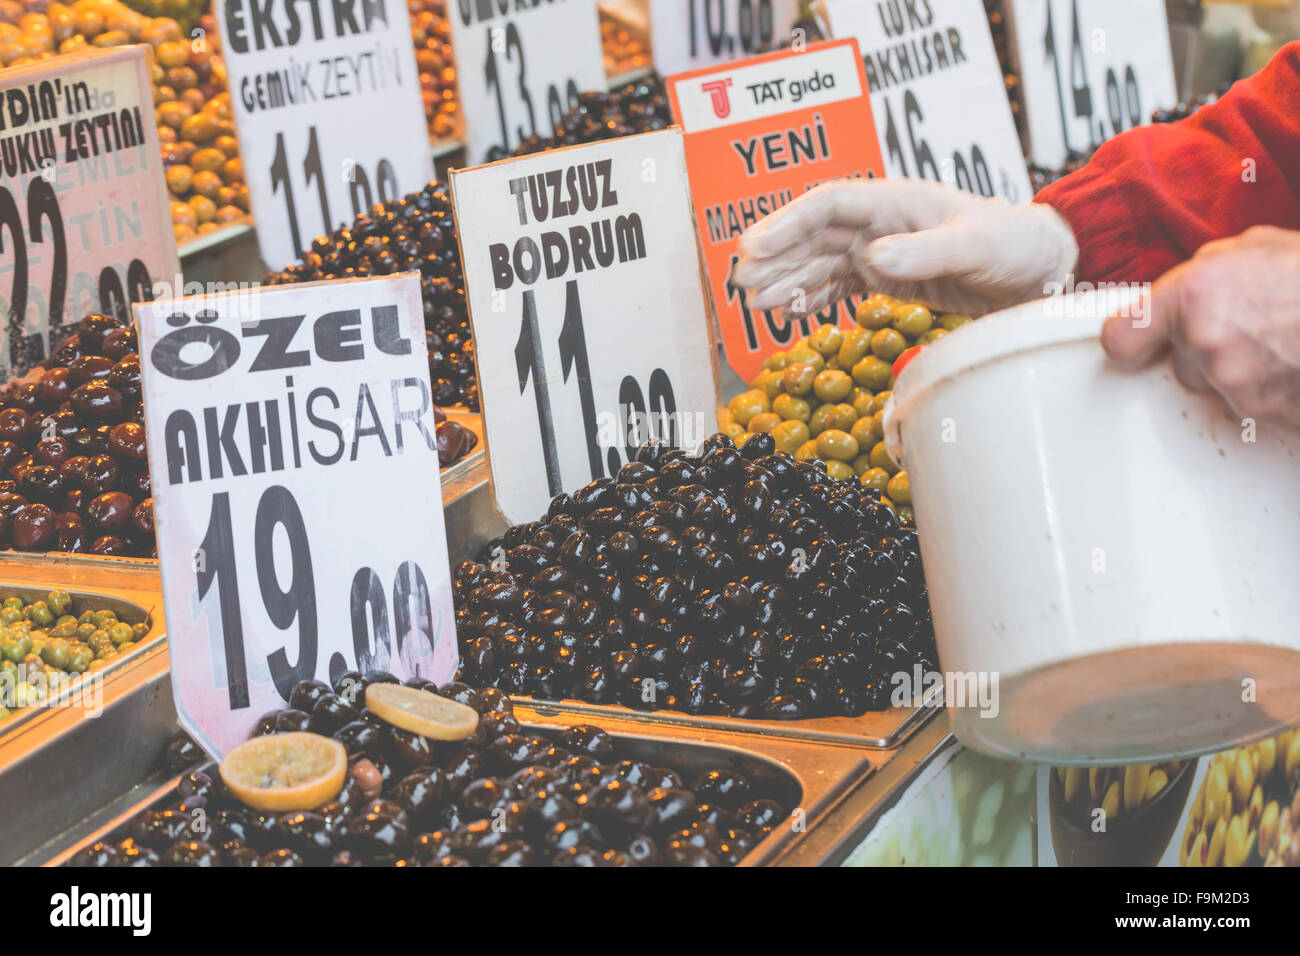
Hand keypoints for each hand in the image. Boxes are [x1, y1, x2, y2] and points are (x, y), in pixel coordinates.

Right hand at [733, 178, 1077, 316]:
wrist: (1043, 269)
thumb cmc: (1015, 244)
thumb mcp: (975, 247)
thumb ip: (924, 253)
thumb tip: (873, 257)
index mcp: (897, 202)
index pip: (827, 204)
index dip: (786, 223)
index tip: (753, 246)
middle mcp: (882, 223)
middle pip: (813, 236)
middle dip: (775, 256)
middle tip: (740, 283)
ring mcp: (883, 251)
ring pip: (820, 263)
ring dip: (786, 280)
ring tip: (753, 301)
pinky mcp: (889, 278)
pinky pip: (839, 286)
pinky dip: (812, 299)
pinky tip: (788, 314)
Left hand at [1102, 226, 1299, 427]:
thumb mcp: (1261, 247)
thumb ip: (1210, 270)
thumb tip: (1189, 285)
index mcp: (1195, 295)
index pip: (1123, 338)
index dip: (1130, 341)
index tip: (1134, 344)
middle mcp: (1207, 344)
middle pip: (1181, 365)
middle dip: (1208, 349)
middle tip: (1253, 326)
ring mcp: (1238, 385)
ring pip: (1222, 386)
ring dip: (1246, 370)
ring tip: (1287, 339)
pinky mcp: (1268, 415)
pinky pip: (1256, 406)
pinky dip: (1275, 390)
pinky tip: (1297, 361)